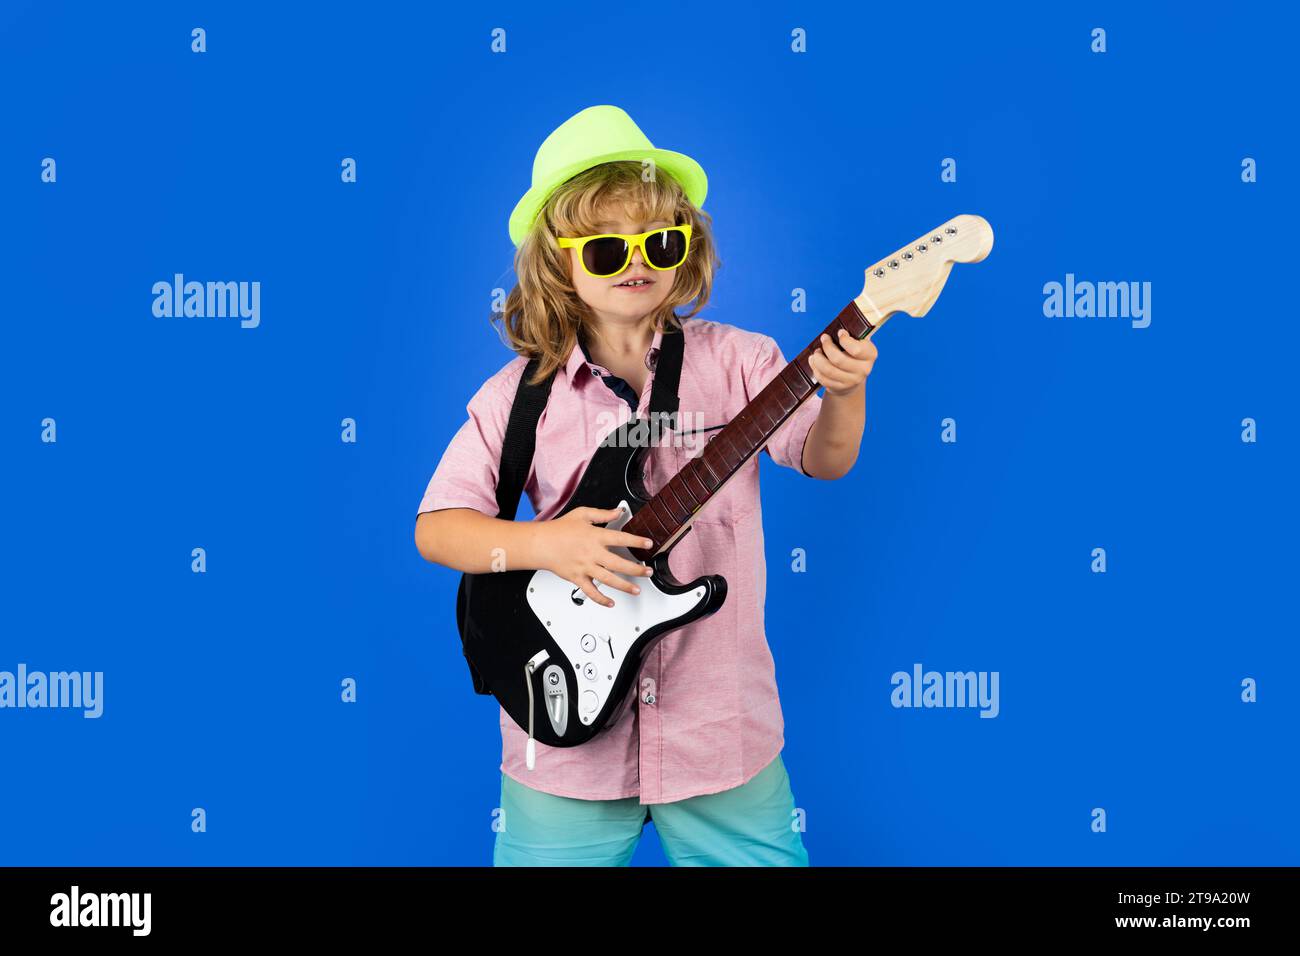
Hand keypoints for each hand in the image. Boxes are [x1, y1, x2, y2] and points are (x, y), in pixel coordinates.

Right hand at [536, 506, 654, 607]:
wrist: (540, 543)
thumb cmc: (559, 529)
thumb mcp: (582, 514)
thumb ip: (603, 514)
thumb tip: (618, 511)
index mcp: (595, 536)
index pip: (621, 538)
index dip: (637, 541)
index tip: (649, 544)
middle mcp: (592, 553)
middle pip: (619, 564)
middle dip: (636, 569)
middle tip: (648, 572)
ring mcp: (585, 567)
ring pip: (609, 580)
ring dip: (625, 586)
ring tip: (637, 590)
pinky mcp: (577, 578)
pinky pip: (591, 592)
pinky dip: (601, 599)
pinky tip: (610, 602)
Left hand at [808, 328, 877, 396]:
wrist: (854, 376)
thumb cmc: (854, 353)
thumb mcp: (859, 342)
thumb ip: (852, 334)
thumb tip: (839, 328)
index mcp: (870, 355)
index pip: (856, 350)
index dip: (845, 340)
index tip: (839, 333)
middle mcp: (863, 370)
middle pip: (838, 360)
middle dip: (827, 347)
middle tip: (823, 338)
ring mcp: (852, 381)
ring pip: (829, 370)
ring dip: (818, 359)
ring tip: (816, 352)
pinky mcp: (840, 388)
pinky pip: (823, 379)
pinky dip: (815, 369)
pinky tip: (814, 361)